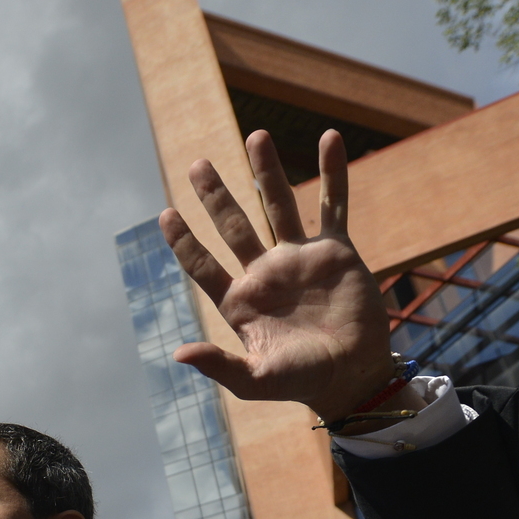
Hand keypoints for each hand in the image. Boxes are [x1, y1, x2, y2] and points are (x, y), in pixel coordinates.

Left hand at [159, 129, 391, 418]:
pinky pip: (333, 205)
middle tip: (198, 165)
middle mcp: (265, 273)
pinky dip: (333, 172)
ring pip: (280, 205)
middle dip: (216, 196)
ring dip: (267, 172)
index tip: (166, 214)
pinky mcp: (336, 252)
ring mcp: (300, 259)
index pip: (203, 265)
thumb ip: (219, 365)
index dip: (184, 241)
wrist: (353, 376)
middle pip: (234, 225)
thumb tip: (178, 353)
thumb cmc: (302, 383)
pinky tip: (330, 139)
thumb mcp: (255, 380)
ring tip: (257, 135)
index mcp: (240, 301)